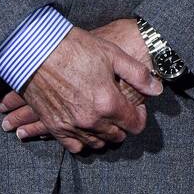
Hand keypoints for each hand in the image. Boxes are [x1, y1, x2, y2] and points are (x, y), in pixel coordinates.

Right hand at [0, 23, 161, 154]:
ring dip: (104, 135)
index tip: (136, 107)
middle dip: (122, 126)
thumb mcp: (112, 54)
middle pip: (116, 136)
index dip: (140, 116)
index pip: (135, 125)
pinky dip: (83, 141)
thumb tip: (157, 89)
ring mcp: (71, 125)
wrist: (36, 49)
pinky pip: (74, 146)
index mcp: (109, 102)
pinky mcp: (54, 126)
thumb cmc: (75, 47)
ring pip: (96, 143)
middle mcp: (91, 120)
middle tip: (120, 111)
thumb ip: (138, 74)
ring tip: (104, 120)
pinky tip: (85, 130)